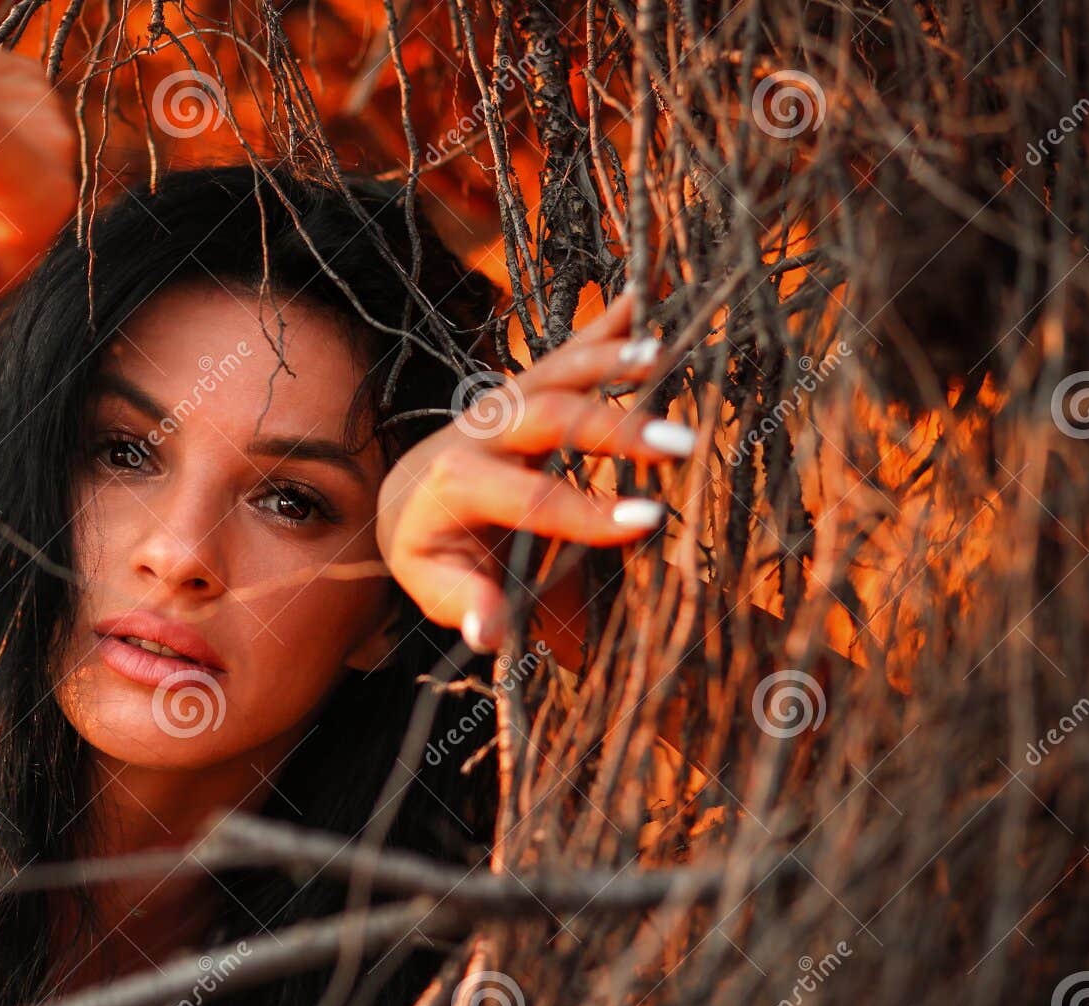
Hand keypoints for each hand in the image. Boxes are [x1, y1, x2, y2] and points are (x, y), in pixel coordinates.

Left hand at [375, 291, 695, 654]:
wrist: (407, 499)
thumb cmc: (436, 554)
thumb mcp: (438, 587)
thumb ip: (467, 606)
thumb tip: (489, 634)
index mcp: (456, 486)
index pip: (527, 499)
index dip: (585, 513)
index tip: (650, 522)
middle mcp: (479, 432)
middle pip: (548, 418)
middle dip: (614, 428)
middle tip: (681, 444)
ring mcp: (504, 399)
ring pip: (558, 369)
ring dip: (612, 359)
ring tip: (668, 353)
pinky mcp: (526, 383)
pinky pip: (570, 347)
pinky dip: (610, 319)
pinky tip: (649, 287)